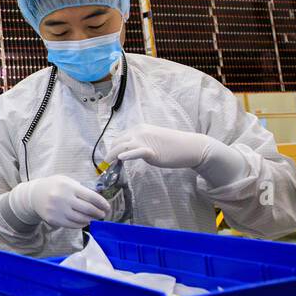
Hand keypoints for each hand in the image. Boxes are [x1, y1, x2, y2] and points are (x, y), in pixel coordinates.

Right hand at [9, 175, 109, 228]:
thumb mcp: (67, 181)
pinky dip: (81, 224)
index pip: (91, 196)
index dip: (102, 203)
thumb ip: (81, 189)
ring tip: (94, 218)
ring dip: (90, 219)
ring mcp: (58, 210)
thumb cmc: (54, 186)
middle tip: (102, 214)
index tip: (107, 207)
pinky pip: (72, 225)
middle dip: (98, 213)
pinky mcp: (54, 219)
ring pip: (81, 219)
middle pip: (88, 209)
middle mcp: (63, 198)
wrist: (34, 195)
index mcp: (68, 186)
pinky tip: (84, 221)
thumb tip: (98, 200)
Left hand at [108, 124, 247, 185]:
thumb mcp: (152, 142)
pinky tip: (120, 158)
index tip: (107, 159)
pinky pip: (136, 151)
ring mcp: (145, 140)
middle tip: (105, 167)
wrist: (190, 147)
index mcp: (138, 129)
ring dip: (112, 156)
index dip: (111, 149)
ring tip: (107, 167)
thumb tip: (127, 153)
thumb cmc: (172, 146)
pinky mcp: (151, 150)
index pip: (119, 138)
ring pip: (122, 146)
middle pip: (117, 142)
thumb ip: (139, 145)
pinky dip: (127, 154)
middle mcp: (139, 131)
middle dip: (109, 154)